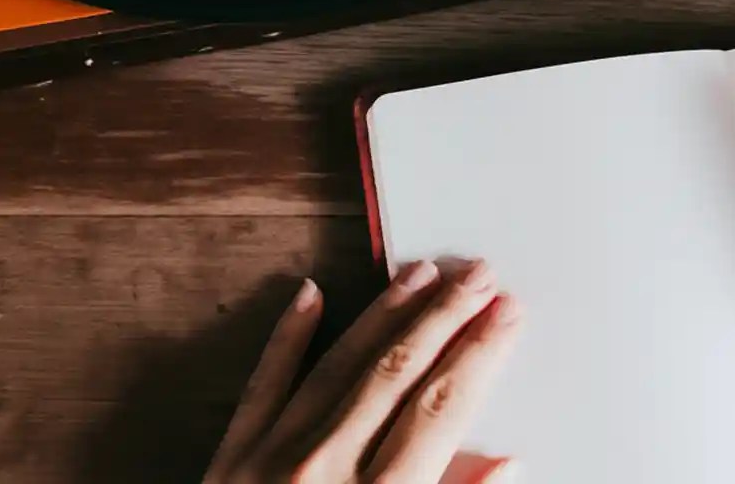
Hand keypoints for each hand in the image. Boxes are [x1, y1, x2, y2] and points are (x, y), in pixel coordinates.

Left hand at [204, 259, 521, 483]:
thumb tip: (504, 463)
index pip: (441, 410)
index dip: (480, 356)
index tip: (507, 316)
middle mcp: (323, 472)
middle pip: (397, 373)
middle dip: (445, 317)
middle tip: (479, 273)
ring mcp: (269, 460)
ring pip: (339, 365)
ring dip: (384, 312)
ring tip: (420, 270)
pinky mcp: (227, 460)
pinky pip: (262, 385)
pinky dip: (286, 339)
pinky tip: (309, 294)